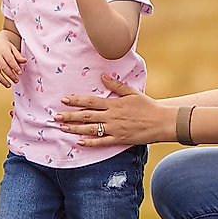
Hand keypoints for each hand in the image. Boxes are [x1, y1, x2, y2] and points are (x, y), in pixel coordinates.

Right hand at [0, 34, 27, 86]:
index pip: (10, 60)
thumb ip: (18, 55)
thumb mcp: (12, 48)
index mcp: (3, 50)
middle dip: (10, 75)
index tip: (20, 73)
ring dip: (2, 80)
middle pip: (3, 67)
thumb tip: (24, 61)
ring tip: (8, 85)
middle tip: (16, 81)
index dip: (15, 67)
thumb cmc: (4, 46)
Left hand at [56, 74, 173, 145]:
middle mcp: (111, 116)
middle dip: (70, 115)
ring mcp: (115, 129)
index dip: (76, 100)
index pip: (90, 101)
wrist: (161, 122)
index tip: (64, 100)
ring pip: (91, 129)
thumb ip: (116, 85)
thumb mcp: (132, 92)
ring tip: (63, 127)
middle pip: (87, 115)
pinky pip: (102, 142)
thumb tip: (102, 76)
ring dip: (75, 128)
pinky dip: (90, 142)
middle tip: (56, 116)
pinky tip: (79, 142)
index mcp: (113, 104)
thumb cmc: (147, 106)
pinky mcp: (119, 139)